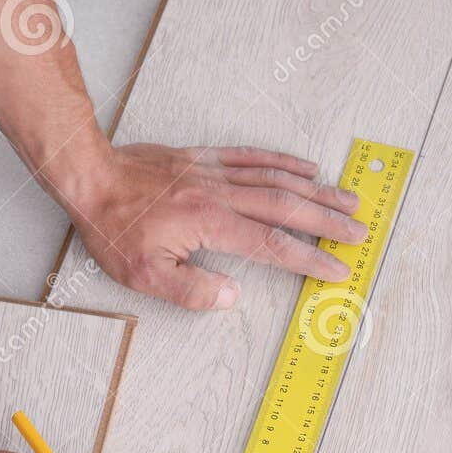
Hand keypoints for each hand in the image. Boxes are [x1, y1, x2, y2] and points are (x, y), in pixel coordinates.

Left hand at [59, 142, 368, 310]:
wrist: (91, 176)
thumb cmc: (114, 226)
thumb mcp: (143, 274)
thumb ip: (191, 290)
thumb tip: (232, 296)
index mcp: (211, 224)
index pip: (272, 245)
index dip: (309, 259)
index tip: (337, 269)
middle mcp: (221, 194)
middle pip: (287, 207)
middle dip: (328, 221)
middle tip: (360, 232)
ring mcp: (215, 172)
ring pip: (277, 179)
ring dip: (316, 191)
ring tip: (348, 200)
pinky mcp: (205, 158)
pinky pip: (253, 156)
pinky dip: (283, 161)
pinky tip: (305, 167)